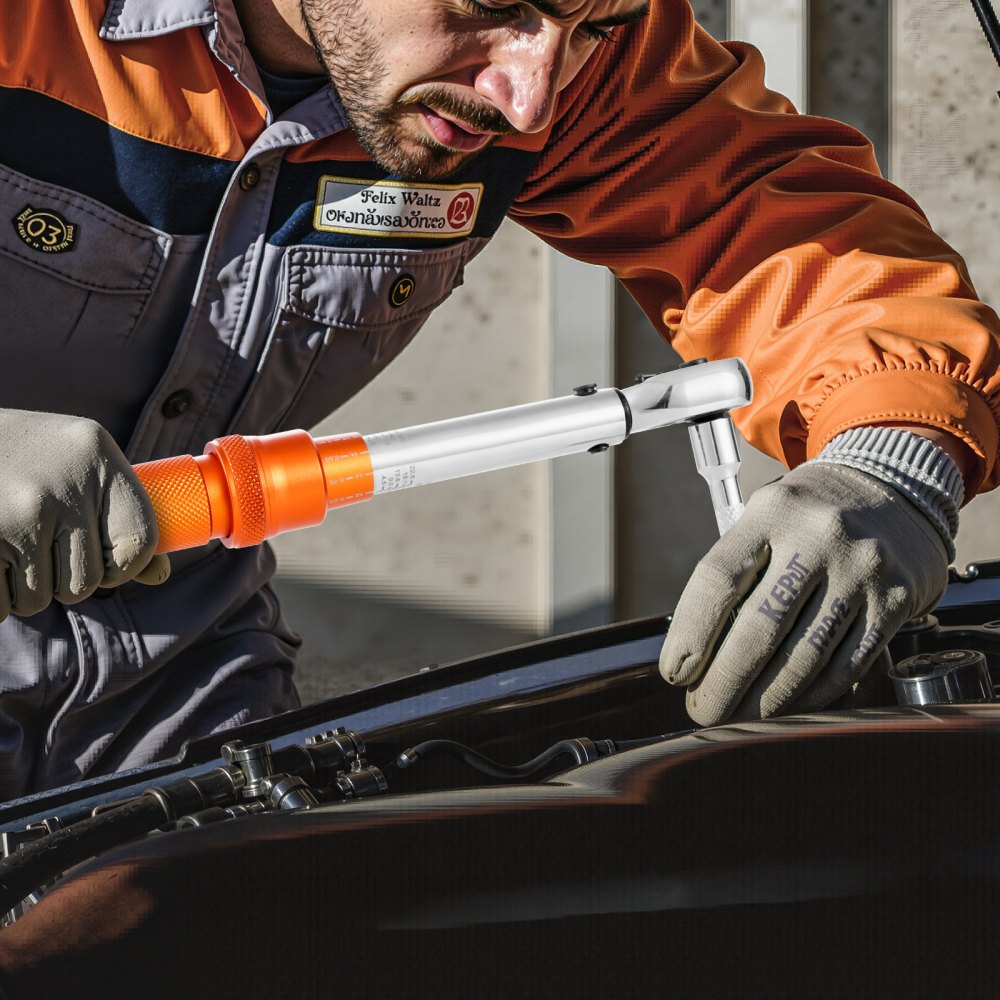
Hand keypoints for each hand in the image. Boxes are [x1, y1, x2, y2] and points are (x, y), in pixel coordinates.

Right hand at [0, 409, 169, 618]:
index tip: (101, 560)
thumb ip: (118, 519)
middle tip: (36, 545)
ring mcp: (18, 515)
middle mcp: (62, 486)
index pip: (141, 542)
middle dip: (61, 579)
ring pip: (39, 600)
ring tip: (7, 546)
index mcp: (99, 458)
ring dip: (22, 589)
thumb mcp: (78, 464)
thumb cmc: (22, 457)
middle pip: (85, 583)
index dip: (123, 566)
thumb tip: (159, 575)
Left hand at [659, 462, 948, 724]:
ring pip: (803, 655)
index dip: (690, 634)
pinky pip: (847, 664)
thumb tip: (692, 652)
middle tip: (702, 712)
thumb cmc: (808, 517)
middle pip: (758, 628)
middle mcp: (817, 535)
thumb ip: (734, 572)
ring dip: (765, 700)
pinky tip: (787, 708)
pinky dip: (812, 695)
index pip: (716, 580)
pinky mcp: (896, 599)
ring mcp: (861, 568)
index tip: (674, 672)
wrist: (897, 489)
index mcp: (770, 511)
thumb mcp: (765, 518)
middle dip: (723, 682)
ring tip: (738, 719)